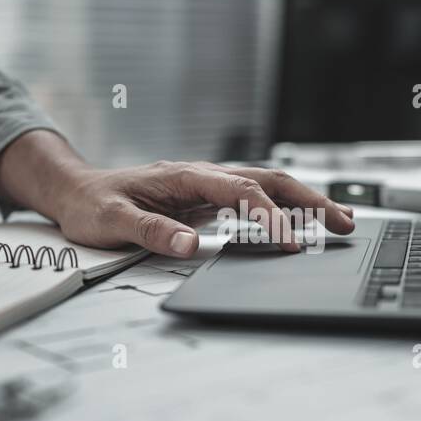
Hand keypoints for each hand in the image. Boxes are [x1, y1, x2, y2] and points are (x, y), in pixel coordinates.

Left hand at [0, 131, 354, 256]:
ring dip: (305, 203)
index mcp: (185, 176)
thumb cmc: (92, 204)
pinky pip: (256, 200)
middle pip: (269, 181)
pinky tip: (303, 224)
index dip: (269, 215)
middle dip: (310, 202)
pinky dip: (285, 210)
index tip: (289, 241)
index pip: (241, 192)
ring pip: (268, 187)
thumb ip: (150, 231)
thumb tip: (187, 244)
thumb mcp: (112, 220)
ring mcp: (209, 187)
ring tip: (340, 222)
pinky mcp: (209, 199)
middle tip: (343, 224)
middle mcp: (203, 176)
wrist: (76, 191)